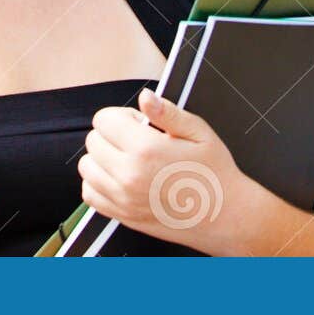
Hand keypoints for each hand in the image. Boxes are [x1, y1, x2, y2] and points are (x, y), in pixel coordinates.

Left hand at [77, 87, 248, 254]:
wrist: (226, 216)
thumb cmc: (215, 174)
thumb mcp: (199, 132)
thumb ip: (167, 112)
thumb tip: (145, 97)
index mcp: (146, 150)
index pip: (103, 119)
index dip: (122, 116)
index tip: (140, 124)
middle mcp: (129, 175)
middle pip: (93, 141)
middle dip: (111, 135)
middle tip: (139, 142)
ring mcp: (123, 199)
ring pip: (87, 167)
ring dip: (102, 158)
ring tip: (129, 160)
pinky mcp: (123, 217)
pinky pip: (90, 194)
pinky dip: (98, 183)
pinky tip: (120, 178)